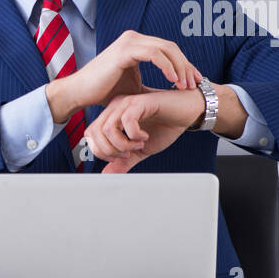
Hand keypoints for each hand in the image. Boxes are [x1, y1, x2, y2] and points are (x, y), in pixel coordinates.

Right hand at [65, 30, 203, 115]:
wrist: (80, 93)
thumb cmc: (104, 93)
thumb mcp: (133, 87)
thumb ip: (150, 84)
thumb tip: (170, 92)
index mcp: (136, 44)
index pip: (168, 50)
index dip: (184, 65)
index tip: (194, 82)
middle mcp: (133, 38)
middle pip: (171, 47)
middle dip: (187, 66)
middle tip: (195, 84)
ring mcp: (129, 41)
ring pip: (166, 48)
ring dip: (180, 67)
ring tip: (185, 85)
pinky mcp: (125, 50)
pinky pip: (155, 54)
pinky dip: (168, 66)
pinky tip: (173, 80)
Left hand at [84, 88, 205, 172]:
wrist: (187, 112)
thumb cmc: (164, 126)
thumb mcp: (140, 150)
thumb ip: (123, 161)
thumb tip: (107, 175)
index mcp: (112, 115)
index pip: (90, 135)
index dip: (101, 150)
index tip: (120, 156)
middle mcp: (115, 107)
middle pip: (95, 132)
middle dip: (110, 150)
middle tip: (128, 154)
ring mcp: (127, 103)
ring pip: (108, 128)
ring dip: (122, 144)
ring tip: (138, 146)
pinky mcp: (140, 102)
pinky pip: (127, 120)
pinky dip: (134, 135)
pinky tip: (144, 137)